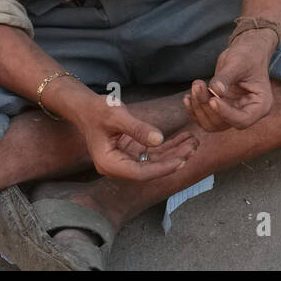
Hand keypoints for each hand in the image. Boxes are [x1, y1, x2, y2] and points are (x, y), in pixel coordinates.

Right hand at [70, 99, 197, 180]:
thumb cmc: (97, 110)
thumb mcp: (117, 115)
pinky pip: (153, 153)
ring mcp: (125, 161)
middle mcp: (117, 167)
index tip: (181, 160)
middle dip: (173, 159)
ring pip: (155, 161)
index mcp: (109, 163)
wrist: (86, 108)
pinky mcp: (131, 153)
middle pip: (150, 169)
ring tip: (194, 141)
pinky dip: (169, 146)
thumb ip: (137, 128)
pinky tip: (184, 138)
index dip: (162, 168)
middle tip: (194, 146)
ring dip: (174, 152)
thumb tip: (159, 140)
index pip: (140, 173)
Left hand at [184, 30, 276, 131]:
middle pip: (224, 123)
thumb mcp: (238, 63)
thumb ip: (226, 78)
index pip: (242, 119)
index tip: (212, 99)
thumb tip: (215, 91)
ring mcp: (233, 112)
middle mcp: (247, 112)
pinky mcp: (222, 108)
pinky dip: (195, 109)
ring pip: (212, 123)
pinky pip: (206, 117)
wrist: (246, 51)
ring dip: (199, 107)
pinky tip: (188, 97)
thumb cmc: (248, 55)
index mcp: (260, 105)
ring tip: (195, 85)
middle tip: (198, 85)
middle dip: (207, 106)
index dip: (225, 113)